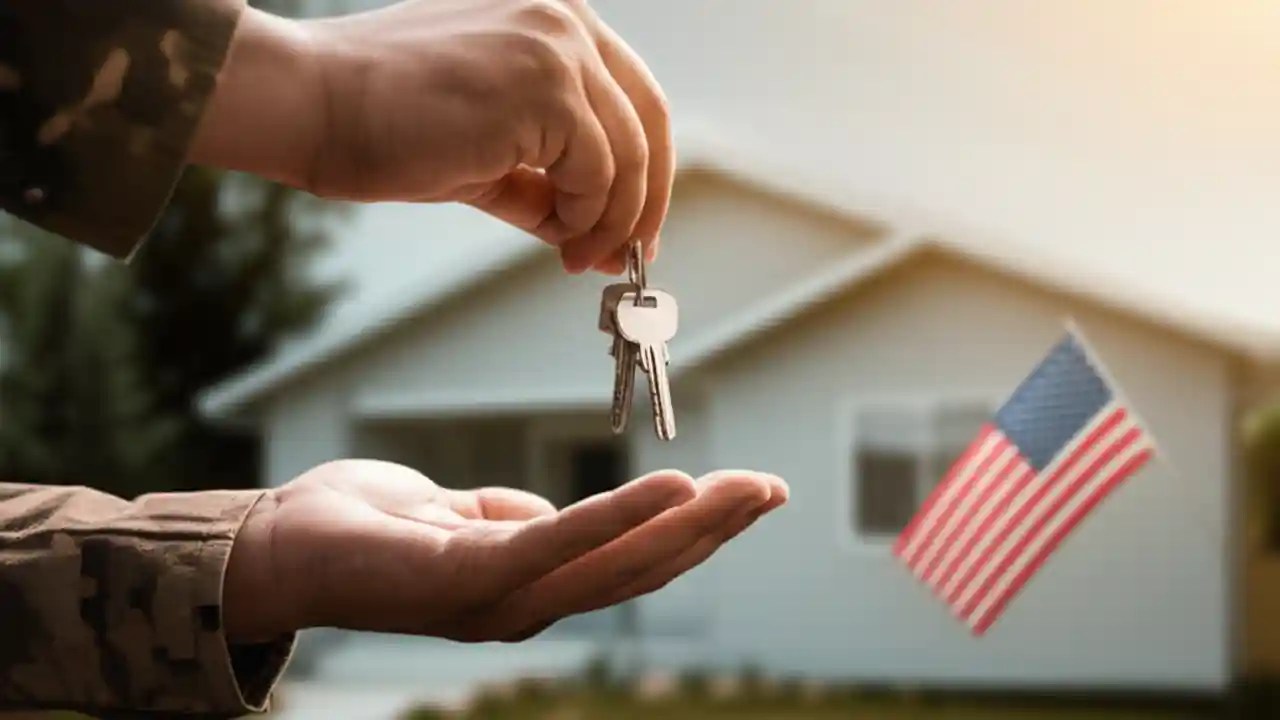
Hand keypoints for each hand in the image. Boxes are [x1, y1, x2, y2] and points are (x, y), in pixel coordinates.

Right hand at [193, 0, 673, 274]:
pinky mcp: (544, 86)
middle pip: (649, 119)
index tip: (633, 224)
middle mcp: (564, 18)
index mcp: (552, 17)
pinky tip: (555, 237)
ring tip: (576, 257)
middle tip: (628, 255)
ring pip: (629, 154)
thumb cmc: (381, 120)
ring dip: (611, 222)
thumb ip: (548, 183)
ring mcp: (557, 46)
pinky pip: (597, 172)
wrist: (314, 104)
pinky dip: (585, 217)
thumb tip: (597, 236)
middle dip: (644, 200)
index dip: (644, 169)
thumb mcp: (489, 152)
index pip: (632, 95)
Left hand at [222, 460, 786, 643]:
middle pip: (639, 569)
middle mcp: (524, 606)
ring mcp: (497, 601)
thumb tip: (549, 516)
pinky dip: (619, 518)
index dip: (694, 533)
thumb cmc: (363, 529)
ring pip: (615, 563)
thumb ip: (508, 521)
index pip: (629, 561)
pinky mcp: (467, 579)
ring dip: (686, 525)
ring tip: (740, 489)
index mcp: (527, 587)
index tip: (748, 493)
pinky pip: (557, 544)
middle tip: (772, 488)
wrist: (276, 547)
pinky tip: (669, 488)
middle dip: (713, 530)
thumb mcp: (455, 517)